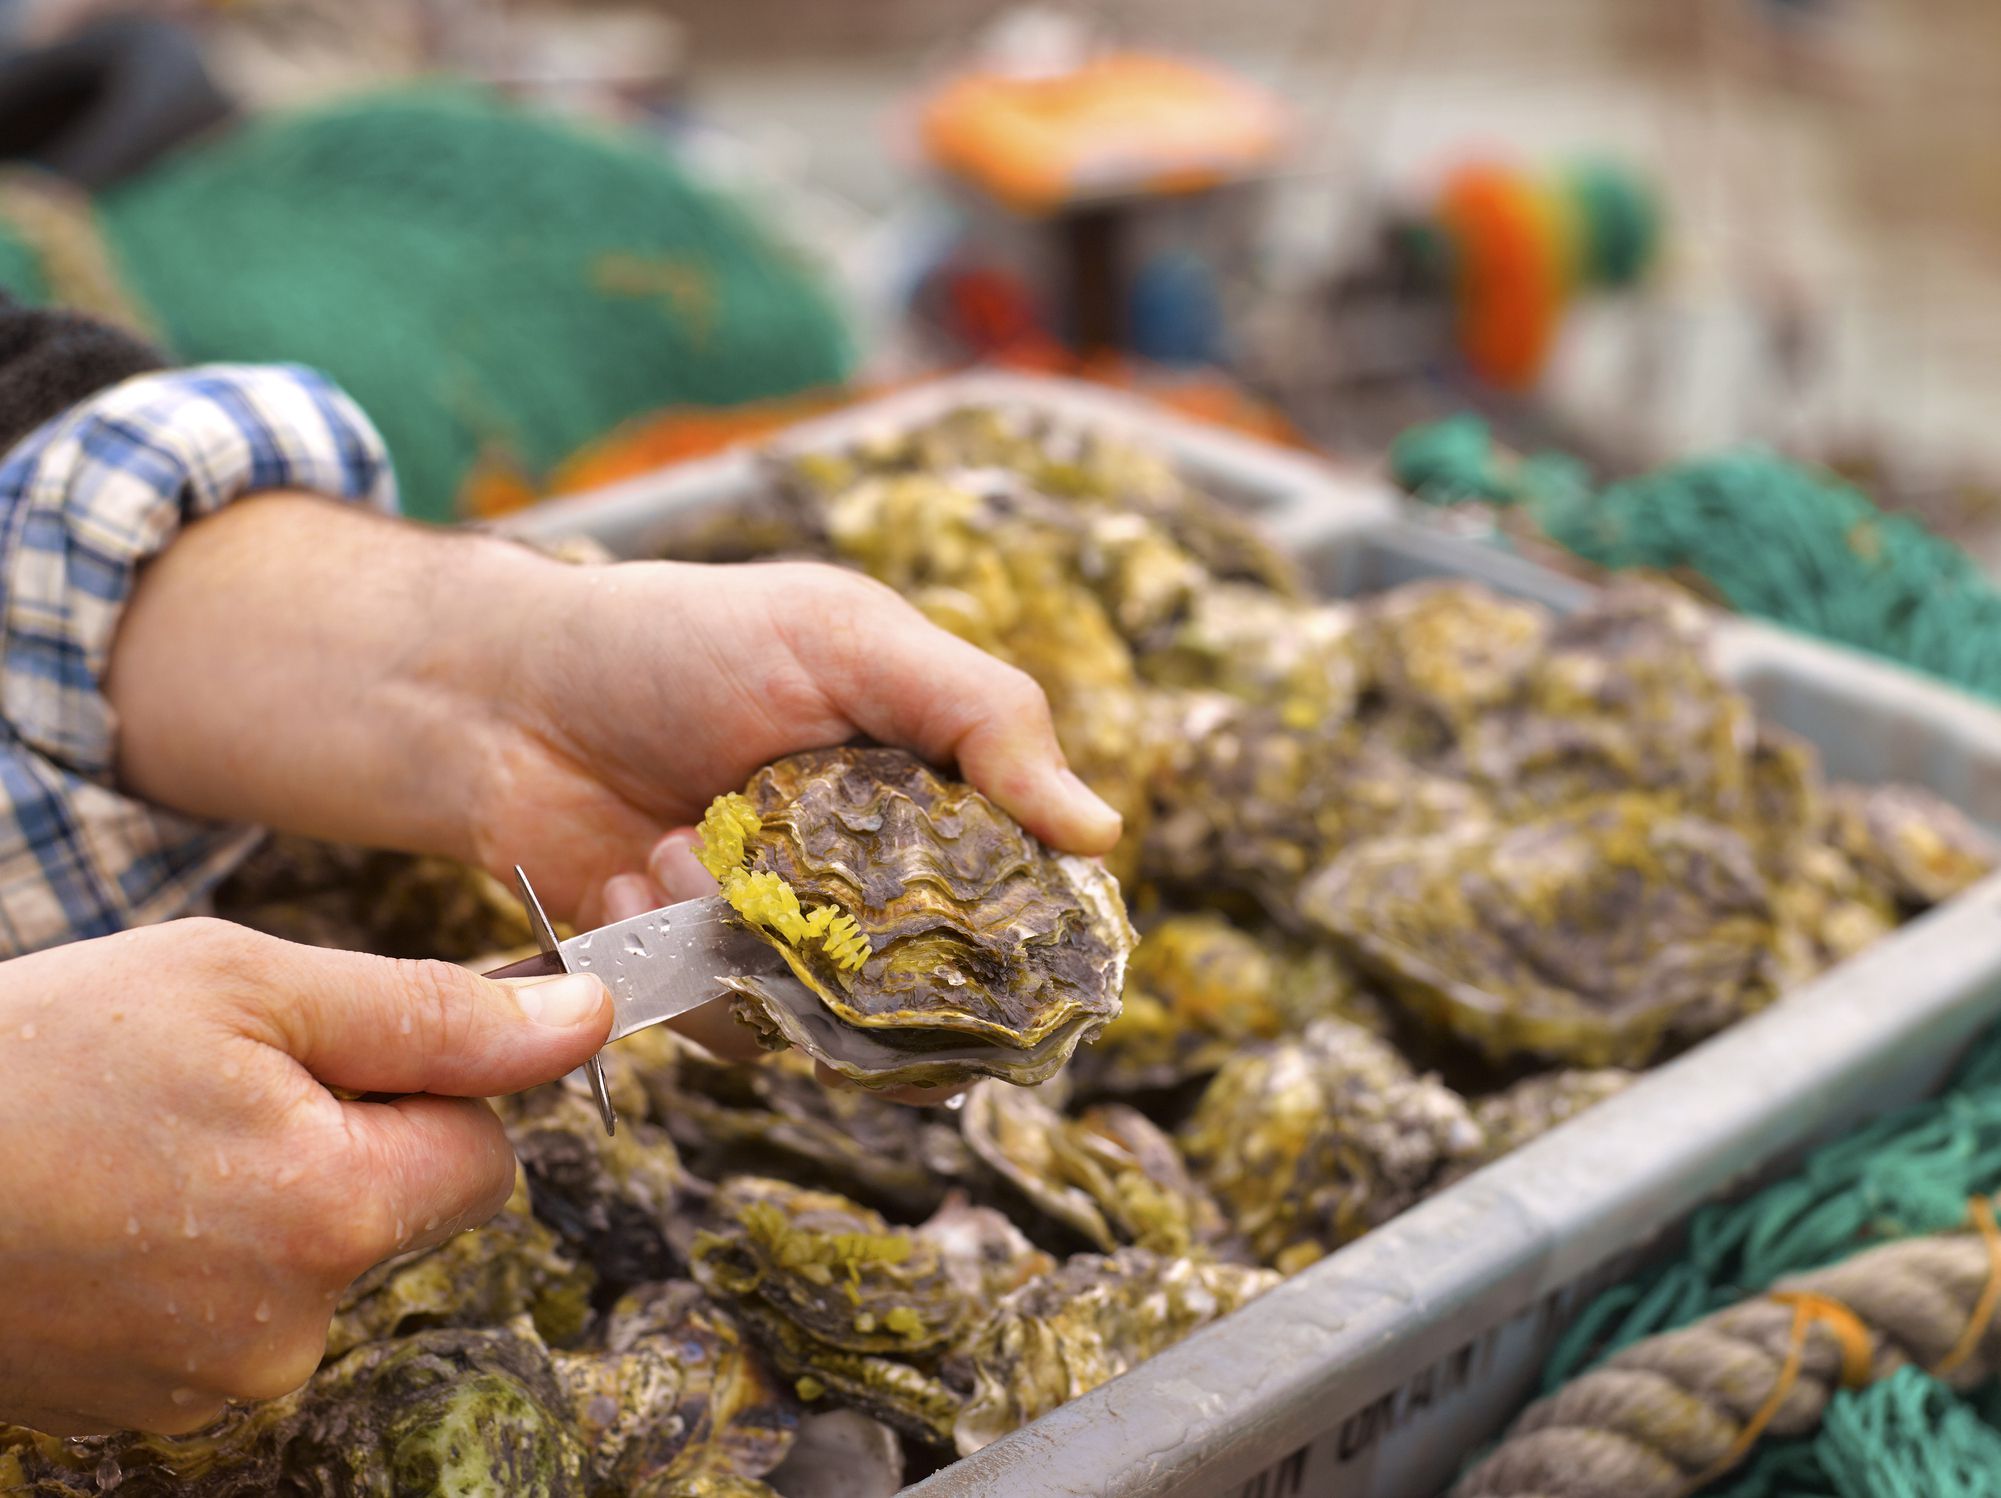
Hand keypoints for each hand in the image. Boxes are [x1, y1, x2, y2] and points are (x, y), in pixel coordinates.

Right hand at [0, 917, 608, 1435]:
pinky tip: (116, 1208)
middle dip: (355, 1139)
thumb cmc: (33, 1058)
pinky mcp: (150, 1408)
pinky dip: (206, 1255)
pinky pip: (242, 1311)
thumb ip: (432, 1013)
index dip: (429, 1083)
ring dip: (275, 1195)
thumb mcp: (243, 985)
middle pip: (409, 1210)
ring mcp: (217, 1382)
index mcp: (333, 1211)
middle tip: (224, 1083)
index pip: (486, 1151)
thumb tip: (583, 1017)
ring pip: (324, 1259)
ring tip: (146, 1143)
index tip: (342, 1047)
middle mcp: (294, 1324)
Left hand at [108, 498, 1121, 922]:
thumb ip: (981, 713)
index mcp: (927, 778)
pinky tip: (639, 876)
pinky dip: (694, 968)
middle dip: (879, 939)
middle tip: (806, 874)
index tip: (1005, 918)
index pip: (1023, 872)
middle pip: (946, 968)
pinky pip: (749, 1032)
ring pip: (849, 1015)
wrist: (496, 700)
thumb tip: (1098, 832)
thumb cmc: (675, 642)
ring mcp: (793, 933)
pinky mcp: (713, 984)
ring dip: (765, 939)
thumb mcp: (845, 638)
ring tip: (684, 838)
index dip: (1029, 908)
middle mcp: (875, 868)